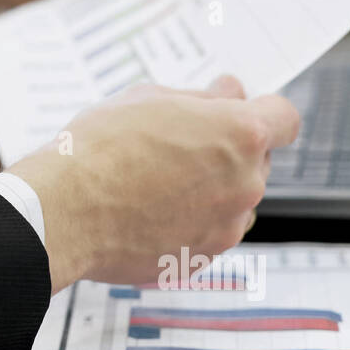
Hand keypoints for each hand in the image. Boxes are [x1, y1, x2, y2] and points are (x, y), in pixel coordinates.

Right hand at [6, 76, 300, 292]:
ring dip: (211, 188)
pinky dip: (189, 221)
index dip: (263, 110)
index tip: (238, 112)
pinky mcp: (202, 258)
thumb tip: (228, 92)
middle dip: (227, 149)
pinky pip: (209, 231)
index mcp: (240, 134)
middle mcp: (245, 183)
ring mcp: (226, 226)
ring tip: (156, 182)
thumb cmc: (100, 148)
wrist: (64, 210)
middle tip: (175, 144)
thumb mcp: (148, 99)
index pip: (285, 118)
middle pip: (256, 160)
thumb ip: (201, 97)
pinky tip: (147, 210)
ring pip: (234, 199)